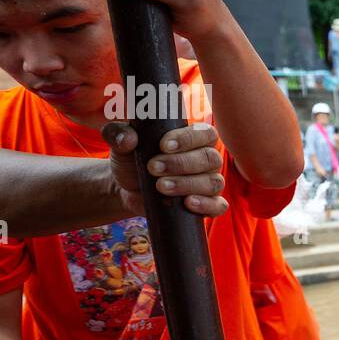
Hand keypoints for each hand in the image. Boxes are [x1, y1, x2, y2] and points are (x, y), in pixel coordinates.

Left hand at [104, 122, 227, 216]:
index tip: (164, 145)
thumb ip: (119, 135)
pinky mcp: (207, 205)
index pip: (206, 133)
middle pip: (210, 159)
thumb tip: (128, 138)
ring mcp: (209, 183)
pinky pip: (218, 206)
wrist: (127, 189)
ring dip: (187, 184)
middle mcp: (207, 160)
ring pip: (213, 182)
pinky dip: (206, 205)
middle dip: (181, 164)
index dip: (188, 139)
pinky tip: (187, 203)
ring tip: (160, 186)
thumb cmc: (132, 161)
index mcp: (195, 139)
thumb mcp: (122, 145)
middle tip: (153, 167)